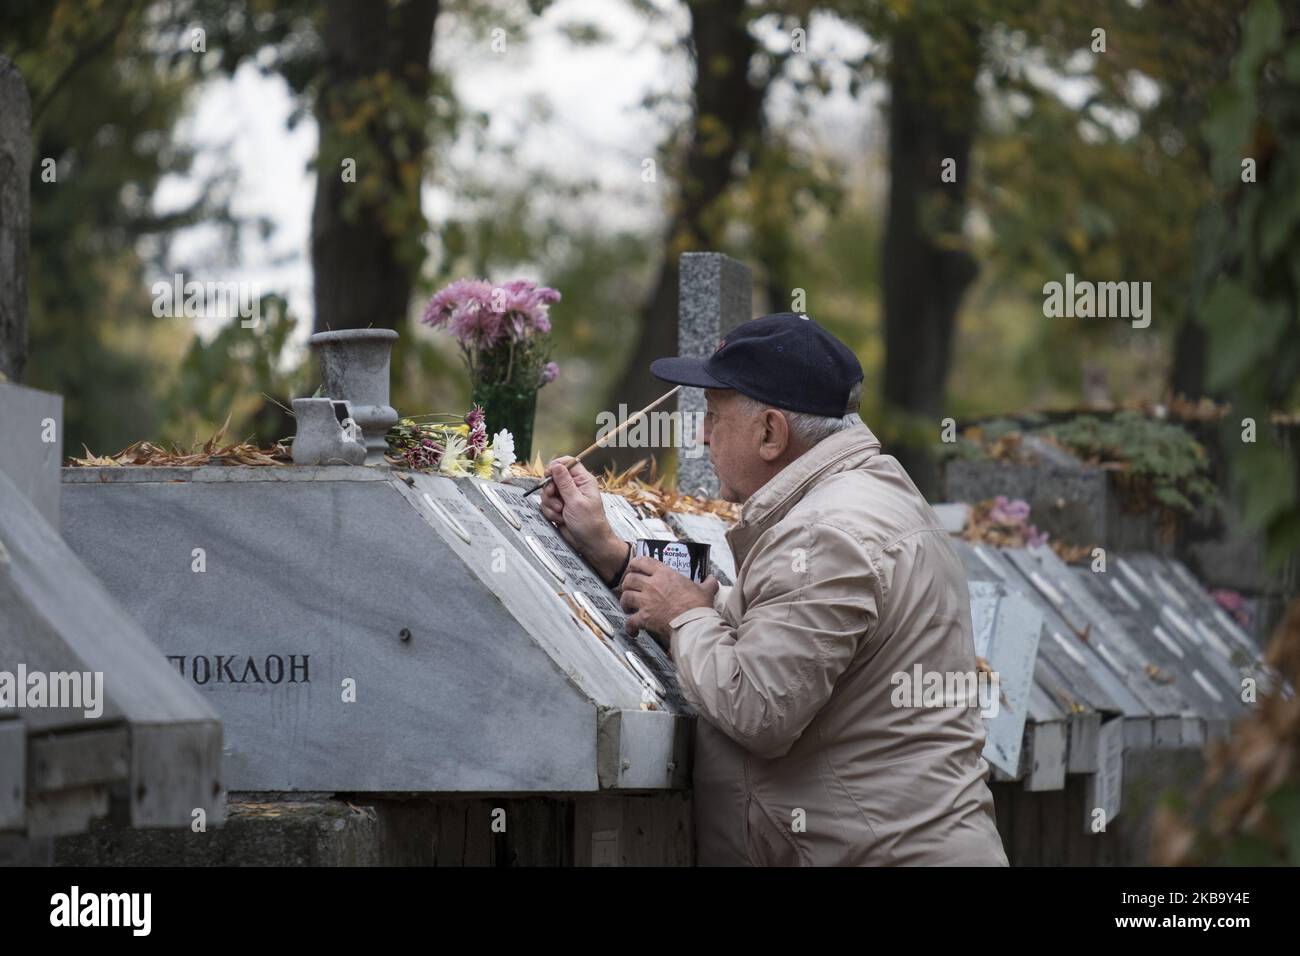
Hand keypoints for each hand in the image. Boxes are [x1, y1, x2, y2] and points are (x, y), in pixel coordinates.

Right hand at [538, 456, 626, 581]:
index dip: (556, 467)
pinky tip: (560, 518)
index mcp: (583, 480)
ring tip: (561, 512)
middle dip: (550, 489)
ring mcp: (565, 497)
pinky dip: (550, 512)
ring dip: (550, 503)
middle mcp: (574, 487)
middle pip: (553, 477)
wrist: (590, 543)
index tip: (549, 475)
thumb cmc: (590, 523)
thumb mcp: (576, 501)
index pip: (567, 463)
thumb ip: (564, 483)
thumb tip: (556, 466)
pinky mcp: (558, 507)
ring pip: (547, 492)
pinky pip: (546, 504)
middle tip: (555, 498)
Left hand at [621, 558, 720, 642]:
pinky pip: (630, 621)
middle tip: (630, 589)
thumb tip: (712, 579)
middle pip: (629, 579)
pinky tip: (633, 630)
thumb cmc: (699, 607)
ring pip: (625, 597)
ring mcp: (646, 601)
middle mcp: (652, 585)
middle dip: (627, 584)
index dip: (634, 564)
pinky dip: (629, 626)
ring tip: (628, 607)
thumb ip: (708, 583)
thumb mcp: (706, 590)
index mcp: (665, 574)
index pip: (642, 561)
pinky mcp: (645, 618)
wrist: (694, 624)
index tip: (633, 568)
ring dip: (624, 602)